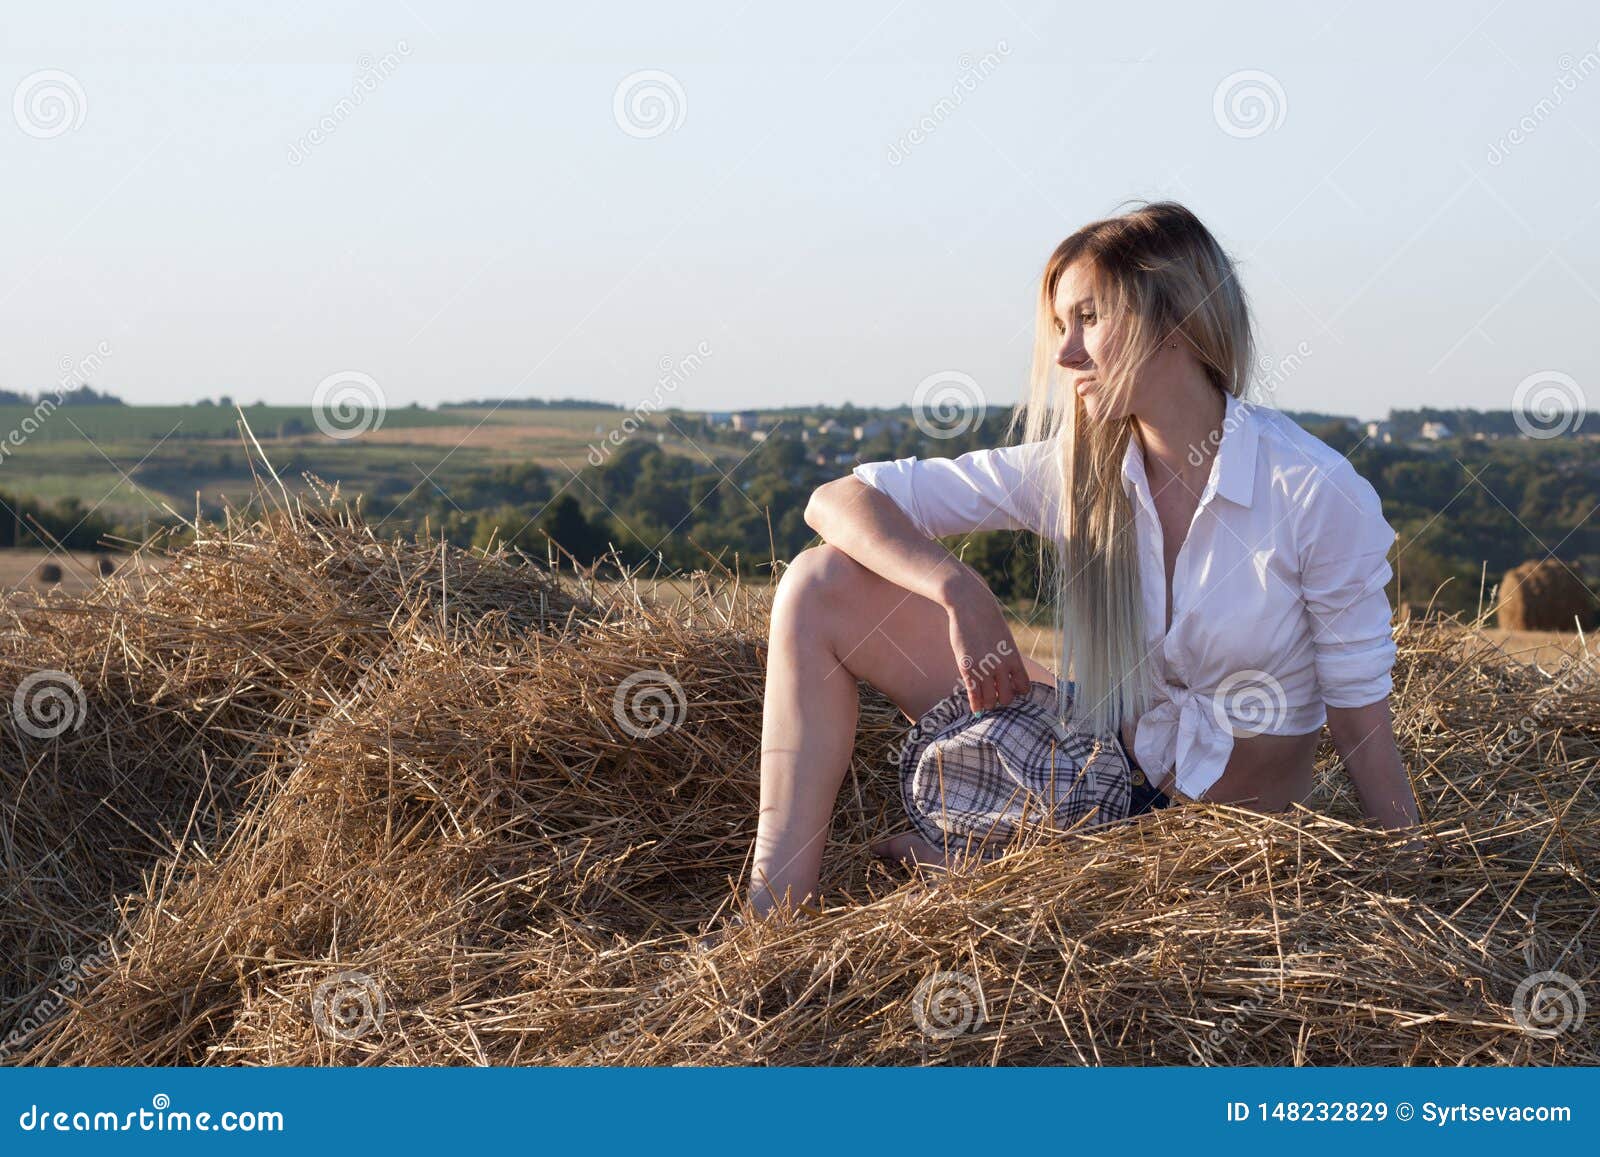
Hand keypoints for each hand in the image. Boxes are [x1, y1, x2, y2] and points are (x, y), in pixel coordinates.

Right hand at [942, 578, 1030, 712]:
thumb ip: (1006, 658)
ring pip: (990, 699)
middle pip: (1007, 697)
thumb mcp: (1004, 639)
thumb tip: (1006, 675)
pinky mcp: (967, 668)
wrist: (971, 607)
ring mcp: (983, 668)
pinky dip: (975, 704)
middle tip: (997, 698)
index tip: (1013, 691)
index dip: (1019, 692)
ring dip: (989, 704)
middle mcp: (1001, 666)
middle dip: (1003, 700)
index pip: (1023, 687)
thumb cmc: (987, 621)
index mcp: (1014, 658)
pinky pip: (974, 694)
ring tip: (986, 704)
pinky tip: (976, 710)